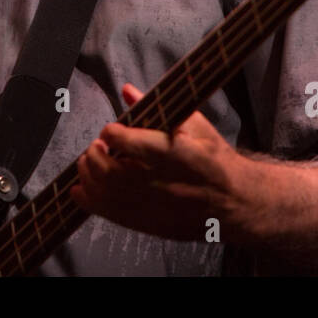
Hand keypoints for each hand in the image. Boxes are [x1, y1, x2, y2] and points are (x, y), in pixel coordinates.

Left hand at [69, 84, 249, 240]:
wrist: (237, 202)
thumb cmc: (215, 159)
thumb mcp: (196, 126)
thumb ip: (158, 110)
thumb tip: (127, 90)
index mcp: (180, 155)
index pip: (136, 144)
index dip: (114, 134)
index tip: (109, 130)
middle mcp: (166, 185)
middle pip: (116, 174)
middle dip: (95, 157)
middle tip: (94, 146)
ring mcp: (158, 209)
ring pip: (110, 196)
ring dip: (89, 177)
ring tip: (87, 163)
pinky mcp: (152, 226)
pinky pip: (114, 216)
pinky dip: (91, 202)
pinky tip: (80, 190)